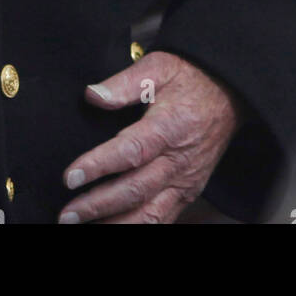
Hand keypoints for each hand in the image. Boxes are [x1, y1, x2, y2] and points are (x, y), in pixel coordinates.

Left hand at [58, 50, 247, 223]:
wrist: (228, 91)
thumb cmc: (189, 77)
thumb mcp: (158, 67)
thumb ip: (125, 83)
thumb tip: (93, 95)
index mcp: (170, 126)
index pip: (131, 151)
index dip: (99, 166)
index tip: (70, 177)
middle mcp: (178, 160)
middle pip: (136, 190)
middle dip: (98, 205)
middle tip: (67, 215)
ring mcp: (186, 180)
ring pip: (150, 215)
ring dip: (116, 226)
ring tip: (84, 229)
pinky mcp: (189, 192)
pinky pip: (163, 220)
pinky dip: (138, 229)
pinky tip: (113, 228)